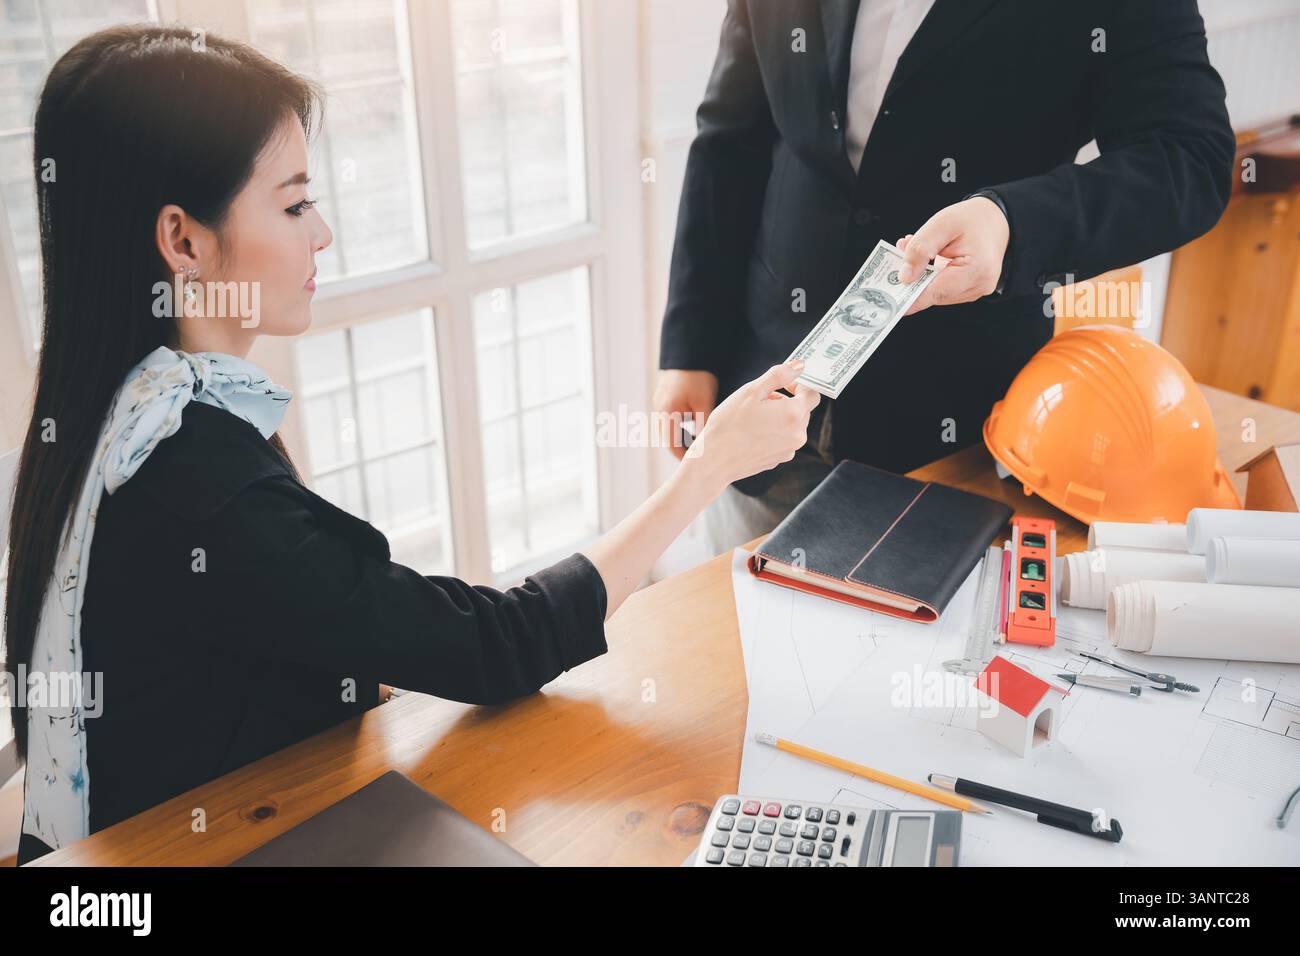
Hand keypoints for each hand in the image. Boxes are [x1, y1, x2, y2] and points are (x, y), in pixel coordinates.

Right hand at [653, 369, 718, 460]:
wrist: (690, 352)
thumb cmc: (698, 377)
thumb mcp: (704, 403)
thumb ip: (704, 426)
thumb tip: (708, 447)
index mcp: (667, 415)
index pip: (672, 446)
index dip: (684, 458)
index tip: (697, 465)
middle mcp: (659, 411)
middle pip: (669, 439)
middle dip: (683, 449)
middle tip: (701, 457)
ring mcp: (660, 404)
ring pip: (669, 429)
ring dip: (682, 438)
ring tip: (700, 443)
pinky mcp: (664, 398)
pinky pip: (670, 419)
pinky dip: (681, 427)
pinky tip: (695, 425)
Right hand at [684, 360, 819, 490]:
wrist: (714, 460)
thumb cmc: (729, 425)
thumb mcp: (752, 391)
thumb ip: (779, 375)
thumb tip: (798, 366)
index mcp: (794, 414)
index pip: (813, 394)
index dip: (800, 385)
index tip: (786, 384)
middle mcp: (797, 434)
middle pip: (801, 410)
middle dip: (785, 402)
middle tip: (761, 401)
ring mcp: (789, 450)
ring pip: (791, 425)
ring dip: (779, 417)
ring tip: (753, 418)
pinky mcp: (779, 459)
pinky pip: (783, 440)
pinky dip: (773, 433)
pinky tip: (752, 433)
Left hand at [897, 196, 1009, 314]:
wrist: (997, 219)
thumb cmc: (974, 219)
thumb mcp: (942, 224)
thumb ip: (921, 249)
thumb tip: (904, 276)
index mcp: (977, 270)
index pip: (935, 292)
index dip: (910, 297)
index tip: (889, 298)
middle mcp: (979, 286)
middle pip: (933, 294)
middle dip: (913, 278)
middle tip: (899, 254)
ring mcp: (975, 290)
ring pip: (936, 292)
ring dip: (920, 275)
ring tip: (914, 248)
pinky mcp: (969, 290)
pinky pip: (942, 288)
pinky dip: (930, 276)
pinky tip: (927, 257)